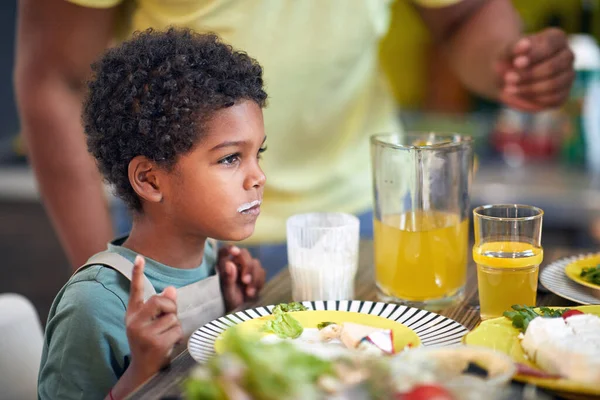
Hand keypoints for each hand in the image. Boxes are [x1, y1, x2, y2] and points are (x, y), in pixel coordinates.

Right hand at [125, 255, 182, 380]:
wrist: (144, 368)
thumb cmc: (151, 340)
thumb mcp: (152, 321)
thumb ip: (161, 305)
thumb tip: (171, 289)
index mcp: (133, 313)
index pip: (135, 290)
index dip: (137, 273)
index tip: (140, 258)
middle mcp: (134, 322)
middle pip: (159, 300)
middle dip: (170, 307)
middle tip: (169, 318)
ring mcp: (143, 333)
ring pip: (172, 316)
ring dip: (174, 325)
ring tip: (166, 335)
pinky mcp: (155, 343)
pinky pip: (177, 329)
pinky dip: (178, 336)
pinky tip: (169, 344)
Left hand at [217, 246, 265, 309]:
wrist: (236, 314)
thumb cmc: (226, 302)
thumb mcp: (226, 293)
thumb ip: (228, 278)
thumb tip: (230, 263)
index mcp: (223, 265)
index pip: (225, 250)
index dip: (230, 248)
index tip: (234, 252)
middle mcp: (234, 264)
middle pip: (244, 254)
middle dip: (248, 266)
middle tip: (245, 281)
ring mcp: (246, 269)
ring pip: (255, 262)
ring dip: (255, 276)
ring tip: (249, 292)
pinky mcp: (255, 275)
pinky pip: (262, 272)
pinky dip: (259, 282)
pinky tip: (252, 293)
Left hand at [497, 28, 574, 111]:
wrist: (508, 77)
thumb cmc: (510, 60)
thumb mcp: (506, 51)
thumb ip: (514, 47)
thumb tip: (525, 44)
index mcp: (557, 38)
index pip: (550, 45)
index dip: (533, 56)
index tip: (516, 63)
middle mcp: (567, 55)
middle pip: (553, 67)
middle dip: (528, 75)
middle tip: (508, 78)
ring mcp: (568, 75)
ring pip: (553, 84)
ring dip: (528, 88)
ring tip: (509, 88)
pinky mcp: (563, 94)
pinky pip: (553, 99)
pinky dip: (533, 98)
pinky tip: (520, 94)